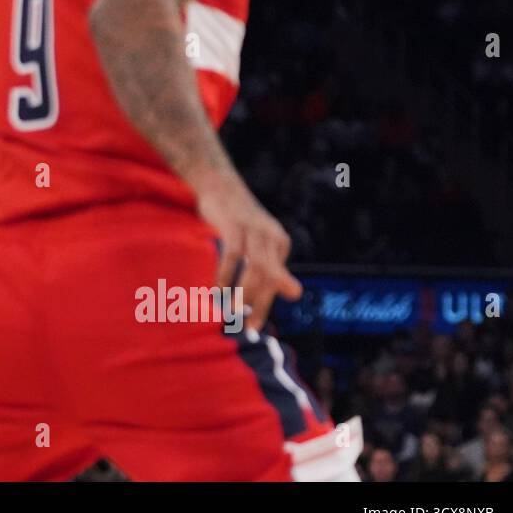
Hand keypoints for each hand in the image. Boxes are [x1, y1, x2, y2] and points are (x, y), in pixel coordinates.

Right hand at [198, 172, 299, 332]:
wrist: (219, 184)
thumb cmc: (237, 219)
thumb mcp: (258, 243)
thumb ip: (274, 267)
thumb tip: (296, 294)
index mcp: (279, 243)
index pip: (276, 281)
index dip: (266, 304)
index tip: (254, 326)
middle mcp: (270, 236)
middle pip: (270, 277)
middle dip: (260, 304)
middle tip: (248, 328)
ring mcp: (253, 230)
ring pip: (255, 268)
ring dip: (244, 293)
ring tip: (233, 314)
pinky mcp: (234, 225)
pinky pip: (233, 254)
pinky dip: (225, 275)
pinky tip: (217, 290)